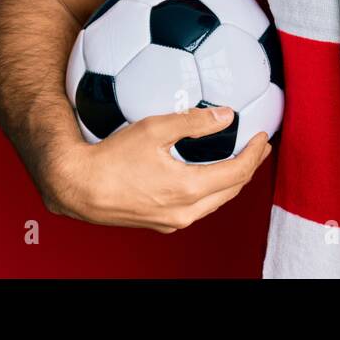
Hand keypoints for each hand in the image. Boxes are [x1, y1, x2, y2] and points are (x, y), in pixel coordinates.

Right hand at [43, 105, 272, 233]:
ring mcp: (172, 221)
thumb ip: (194, 121)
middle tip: (259, 147)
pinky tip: (207, 175)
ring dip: (231, 181)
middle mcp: (185, 212)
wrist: (76, 187)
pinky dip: (211, 190)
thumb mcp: (154, 128)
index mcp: (189, 189)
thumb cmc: (110, 157)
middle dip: (250, 167)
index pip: (239, 172)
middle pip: (231, 190)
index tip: (263, 135)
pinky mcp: (160, 223)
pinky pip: (196, 208)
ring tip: (240, 160)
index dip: (255, 153)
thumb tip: (227, 115)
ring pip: (215, 202)